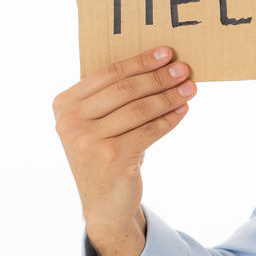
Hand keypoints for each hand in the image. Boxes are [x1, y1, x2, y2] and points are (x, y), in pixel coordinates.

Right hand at [53, 47, 194, 255]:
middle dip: (158, 77)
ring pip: (139, 109)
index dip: (140, 62)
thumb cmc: (107, 152)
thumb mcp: (101, 122)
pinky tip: (183, 109)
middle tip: (184, 69)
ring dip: (168, 96)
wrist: (104, 202)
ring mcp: (89, 141)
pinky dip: (170, 118)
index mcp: (65, 105)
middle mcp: (71, 122)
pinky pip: (149, 131)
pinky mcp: (111, 158)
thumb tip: (162, 65)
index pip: (108, 75)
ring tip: (190, 88)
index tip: (167, 52)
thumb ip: (116, 96)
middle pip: (125, 90)